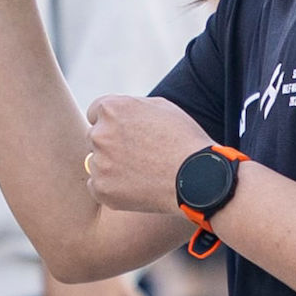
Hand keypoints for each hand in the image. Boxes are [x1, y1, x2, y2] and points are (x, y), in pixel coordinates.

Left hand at [75, 91, 223, 219]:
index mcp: (111, 109)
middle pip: (96, 138)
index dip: (114, 123)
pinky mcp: (102, 189)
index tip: (129, 134)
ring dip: (113, 167)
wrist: (200, 178)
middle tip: (141, 156)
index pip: (95, 113)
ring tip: (145, 174)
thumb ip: (132, 106)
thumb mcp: (163, 108)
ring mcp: (98, 163)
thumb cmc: (186, 140)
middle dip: (112, 144)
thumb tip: (117, 114)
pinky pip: (99, 187)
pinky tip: (138, 188)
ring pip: (98, 163)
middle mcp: (99, 133)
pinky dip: (114, 189)